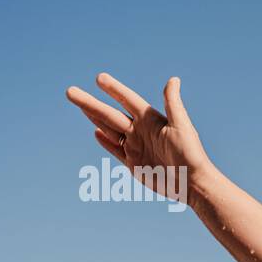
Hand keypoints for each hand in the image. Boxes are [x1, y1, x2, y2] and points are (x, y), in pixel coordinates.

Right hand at [65, 73, 213, 200]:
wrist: (191, 183)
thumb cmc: (190, 153)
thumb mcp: (181, 125)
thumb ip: (172, 103)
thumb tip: (173, 79)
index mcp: (151, 119)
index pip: (127, 100)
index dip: (113, 89)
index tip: (98, 78)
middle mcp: (141, 131)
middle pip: (110, 114)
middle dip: (90, 103)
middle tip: (70, 91)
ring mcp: (136, 147)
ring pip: (109, 129)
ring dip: (93, 117)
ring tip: (78, 104)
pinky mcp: (134, 164)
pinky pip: (115, 150)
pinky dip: (105, 141)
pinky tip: (96, 131)